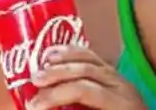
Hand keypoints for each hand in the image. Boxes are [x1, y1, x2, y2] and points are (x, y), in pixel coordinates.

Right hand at [28, 45, 147, 109]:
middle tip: (33, 81)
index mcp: (120, 102)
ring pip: (90, 58)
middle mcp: (121, 85)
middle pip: (85, 70)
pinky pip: (92, 56)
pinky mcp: (114, 75)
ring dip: (62, 58)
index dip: (57, 95)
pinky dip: (71, 52)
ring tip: (40, 62)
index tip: (34, 105)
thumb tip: (41, 108)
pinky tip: (55, 54)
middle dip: (56, 74)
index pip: (84, 90)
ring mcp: (119, 77)